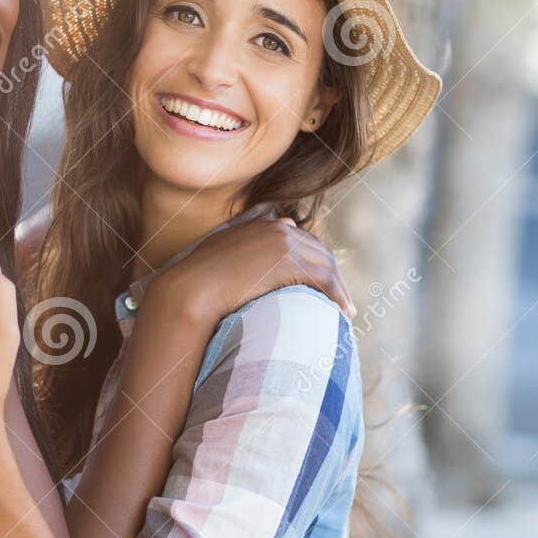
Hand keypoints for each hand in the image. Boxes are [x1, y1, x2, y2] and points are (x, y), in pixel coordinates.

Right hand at [150, 216, 355, 325]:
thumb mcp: (222, 251)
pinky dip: (338, 295)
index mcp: (264, 226)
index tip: (323, 280)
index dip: (316, 261)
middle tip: (341, 298)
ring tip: (346, 310)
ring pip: (326, 265)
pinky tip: (344, 312)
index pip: (302, 240)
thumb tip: (270, 234)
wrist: (192, 288)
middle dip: (333, 274)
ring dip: (340, 288)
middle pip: (319, 251)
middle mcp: (278, 229)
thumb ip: (245, 241)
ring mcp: (285, 244)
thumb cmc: (199, 278)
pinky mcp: (290, 263)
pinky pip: (325, 279)